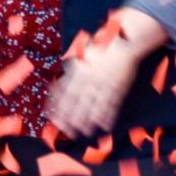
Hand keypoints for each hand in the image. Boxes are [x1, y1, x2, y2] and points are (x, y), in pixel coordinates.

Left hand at [45, 12, 163, 138]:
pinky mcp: (117, 88)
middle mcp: (89, 79)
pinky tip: (104, 125)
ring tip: (82, 131)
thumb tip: (57, 84)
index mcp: (78, 70)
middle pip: (78, 101)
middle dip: (71, 117)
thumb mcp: (81, 56)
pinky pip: (111, 104)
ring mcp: (104, 84)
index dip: (58, 106)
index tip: (53, 117)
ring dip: (87, 120)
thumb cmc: (99, 49)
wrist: (123, 44)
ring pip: (94, 106)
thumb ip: (71, 71)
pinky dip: (107, 115)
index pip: (65, 92)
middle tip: (65, 130)